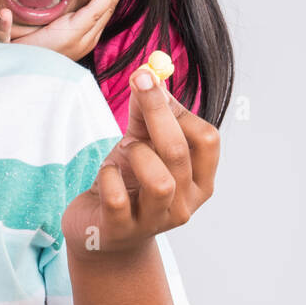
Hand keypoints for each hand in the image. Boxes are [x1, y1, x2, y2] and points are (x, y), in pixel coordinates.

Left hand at [61, 66, 219, 256]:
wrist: (98, 230)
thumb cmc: (128, 183)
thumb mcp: (140, 144)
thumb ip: (145, 114)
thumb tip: (147, 74)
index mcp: (200, 180)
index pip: (207, 139)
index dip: (178, 107)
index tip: (150, 82)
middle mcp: (185, 204)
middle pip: (179, 152)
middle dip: (156, 112)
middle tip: (137, 82)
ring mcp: (155, 221)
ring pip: (159, 181)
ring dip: (137, 155)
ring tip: (124, 153)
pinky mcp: (122, 230)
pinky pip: (118, 198)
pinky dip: (108, 177)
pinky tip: (106, 175)